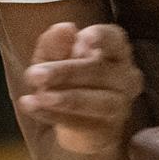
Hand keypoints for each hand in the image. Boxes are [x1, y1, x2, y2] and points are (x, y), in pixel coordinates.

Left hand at [17, 22, 141, 156]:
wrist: (76, 126)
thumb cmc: (68, 81)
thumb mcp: (53, 58)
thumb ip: (56, 43)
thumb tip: (65, 28)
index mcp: (116, 52)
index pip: (115, 39)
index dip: (101, 37)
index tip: (80, 39)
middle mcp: (126, 78)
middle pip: (100, 71)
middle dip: (66, 71)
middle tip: (34, 74)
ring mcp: (120, 106)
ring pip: (98, 101)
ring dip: (66, 98)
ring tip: (38, 95)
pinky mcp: (108, 131)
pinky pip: (82, 124)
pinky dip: (54, 115)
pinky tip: (32, 106)